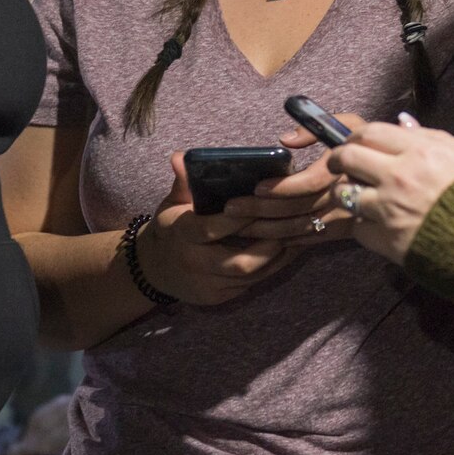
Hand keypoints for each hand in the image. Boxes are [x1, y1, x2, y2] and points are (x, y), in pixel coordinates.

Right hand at [134, 154, 303, 306]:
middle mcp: (194, 263)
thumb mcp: (172, 204)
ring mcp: (208, 285)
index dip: (236, 221)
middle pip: (237, 263)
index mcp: (181, 235)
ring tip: (296, 238)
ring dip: (276, 259)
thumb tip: (179, 157)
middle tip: (291, 227)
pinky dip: (270, 269)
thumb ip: (182, 183)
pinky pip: (249, 286)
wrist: (156, 269)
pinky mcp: (218, 297)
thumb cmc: (171, 228)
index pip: (209, 230)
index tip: (260, 206)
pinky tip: (286, 251)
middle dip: (267, 247)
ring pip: (250, 277)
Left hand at [220, 112, 371, 241]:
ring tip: (237, 226)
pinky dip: (285, 241)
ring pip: (301, 229)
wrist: (407, 180)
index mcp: (345, 169)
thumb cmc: (372, 145)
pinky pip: (311, 240)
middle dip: (262, 211)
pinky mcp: (343, 232)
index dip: (282, 187)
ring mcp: (345, 219)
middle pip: (298, 210)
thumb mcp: (351, 126)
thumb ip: (317, 126)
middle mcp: (344, 197)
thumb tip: (283, 140)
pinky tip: (263, 239)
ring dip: (267, 231)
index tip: (257, 186)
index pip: (309, 184)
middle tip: (231, 209)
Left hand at [326, 119, 453, 264]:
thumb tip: (407, 125)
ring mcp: (388, 210)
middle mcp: (398, 176)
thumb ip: (440, 139)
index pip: (371, 132)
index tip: (354, 142)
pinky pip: (358, 228)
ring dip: (346, 193)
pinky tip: (374, 226)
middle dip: (338, 159)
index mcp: (421, 150)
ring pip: (344, 194)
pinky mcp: (387, 241)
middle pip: (348, 158)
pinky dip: (363, 226)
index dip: (356, 136)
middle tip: (339, 165)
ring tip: (354, 197)